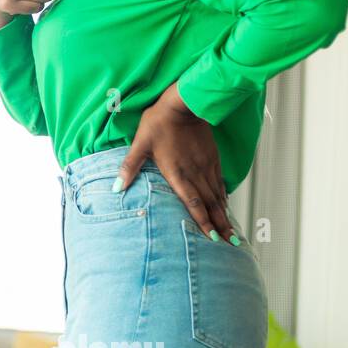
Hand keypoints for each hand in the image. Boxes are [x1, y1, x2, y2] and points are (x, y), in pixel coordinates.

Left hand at [113, 83, 240, 244]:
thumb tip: (116, 187)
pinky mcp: (212, 158)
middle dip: (220, 226)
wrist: (183, 104)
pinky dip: (224, 197)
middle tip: (230, 244)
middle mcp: (195, 173)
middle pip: (210, 205)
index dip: (203, 222)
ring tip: (231, 232)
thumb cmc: (159, 122)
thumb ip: (129, 167)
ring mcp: (206, 166)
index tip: (212, 238)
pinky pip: (220, 183)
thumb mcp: (140, 144)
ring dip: (224, 215)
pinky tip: (225, 205)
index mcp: (178, 173)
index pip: (193, 203)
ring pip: (217, 196)